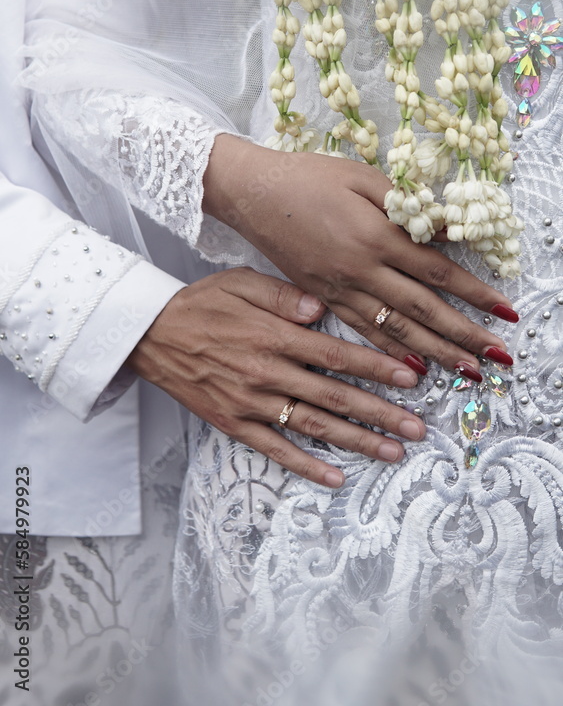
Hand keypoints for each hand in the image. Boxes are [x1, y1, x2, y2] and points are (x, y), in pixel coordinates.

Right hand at [128, 268, 426, 487]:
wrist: (151, 335)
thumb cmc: (201, 304)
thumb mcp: (241, 282)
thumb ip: (283, 295)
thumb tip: (320, 308)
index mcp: (274, 336)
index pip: (336, 356)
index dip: (376, 367)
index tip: (411, 378)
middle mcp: (268, 373)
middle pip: (335, 397)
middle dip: (381, 413)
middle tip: (418, 427)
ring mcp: (252, 403)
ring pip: (314, 426)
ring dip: (357, 442)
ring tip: (394, 453)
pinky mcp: (235, 424)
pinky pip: (275, 450)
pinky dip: (305, 466)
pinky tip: (333, 478)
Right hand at [203, 135, 518, 378]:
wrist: (252, 193)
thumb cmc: (307, 177)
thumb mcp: (360, 177)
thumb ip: (404, 205)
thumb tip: (446, 230)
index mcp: (373, 236)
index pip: (437, 272)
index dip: (475, 293)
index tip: (505, 311)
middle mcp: (359, 271)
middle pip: (421, 311)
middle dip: (463, 335)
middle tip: (496, 357)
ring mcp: (336, 291)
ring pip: (392, 331)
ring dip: (433, 353)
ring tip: (464, 372)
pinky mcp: (318, 300)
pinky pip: (356, 335)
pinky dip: (384, 356)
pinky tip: (407, 372)